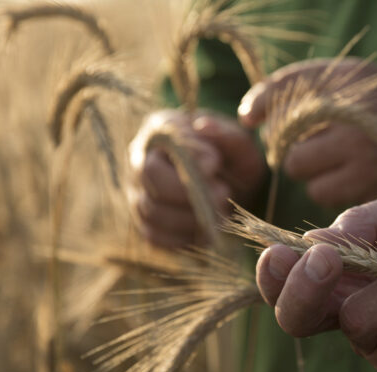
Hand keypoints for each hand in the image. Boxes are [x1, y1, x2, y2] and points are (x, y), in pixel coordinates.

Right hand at [128, 109, 264, 247]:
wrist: (231, 180)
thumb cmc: (231, 155)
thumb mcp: (237, 140)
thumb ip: (224, 132)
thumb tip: (204, 127)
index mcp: (158, 131)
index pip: (159, 145)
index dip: (185, 163)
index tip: (216, 164)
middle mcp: (139, 161)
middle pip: (150, 185)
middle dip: (190, 195)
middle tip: (223, 194)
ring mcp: (138, 193)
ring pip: (152, 214)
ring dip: (191, 219)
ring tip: (221, 213)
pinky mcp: (145, 222)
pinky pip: (155, 237)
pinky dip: (184, 238)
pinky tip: (207, 231)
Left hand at [238, 58, 376, 207]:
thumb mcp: (355, 82)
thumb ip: (302, 87)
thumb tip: (248, 117)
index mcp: (350, 79)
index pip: (284, 87)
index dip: (261, 103)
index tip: (249, 118)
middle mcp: (355, 114)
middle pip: (288, 140)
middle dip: (290, 146)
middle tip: (308, 143)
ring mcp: (362, 152)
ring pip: (303, 172)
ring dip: (310, 170)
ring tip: (333, 161)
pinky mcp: (370, 185)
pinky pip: (324, 193)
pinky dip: (329, 188)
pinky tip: (348, 177)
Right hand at [255, 184, 376, 371]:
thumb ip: (363, 221)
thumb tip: (316, 240)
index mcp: (335, 270)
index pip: (284, 282)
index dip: (273, 274)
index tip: (281, 253)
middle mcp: (344, 308)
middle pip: (296, 318)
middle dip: (304, 289)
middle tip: (327, 260)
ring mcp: (373, 340)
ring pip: (358, 319)